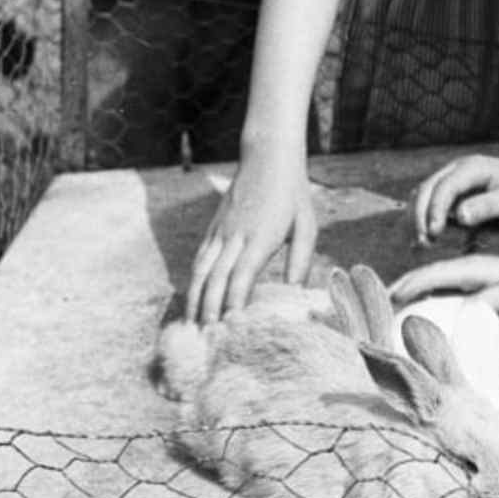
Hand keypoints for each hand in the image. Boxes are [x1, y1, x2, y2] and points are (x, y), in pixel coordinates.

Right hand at [187, 148, 318, 321]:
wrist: (268, 157)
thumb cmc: (293, 195)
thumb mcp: (306, 226)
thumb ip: (301, 260)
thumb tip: (296, 293)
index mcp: (260, 237)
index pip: (241, 276)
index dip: (233, 302)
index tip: (229, 328)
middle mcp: (234, 236)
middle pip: (215, 278)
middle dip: (208, 310)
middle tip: (205, 339)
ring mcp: (220, 231)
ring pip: (201, 270)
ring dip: (194, 300)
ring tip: (192, 327)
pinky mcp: (213, 228)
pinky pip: (199, 259)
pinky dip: (193, 282)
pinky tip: (192, 300)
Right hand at [389, 253, 498, 316]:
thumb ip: (486, 302)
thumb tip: (462, 312)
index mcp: (469, 268)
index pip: (434, 275)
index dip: (412, 285)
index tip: (393, 296)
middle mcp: (462, 267)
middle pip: (424, 273)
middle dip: (401, 285)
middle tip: (379, 300)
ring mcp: (463, 271)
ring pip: (428, 277)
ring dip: (407, 286)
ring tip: (386, 300)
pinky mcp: (465, 278)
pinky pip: (437, 283)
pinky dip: (420, 289)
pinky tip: (412, 300)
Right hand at [411, 152, 498, 244]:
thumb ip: (488, 206)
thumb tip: (461, 216)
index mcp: (472, 168)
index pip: (445, 186)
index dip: (436, 209)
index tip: (434, 232)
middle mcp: (455, 169)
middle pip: (426, 189)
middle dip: (420, 216)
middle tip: (422, 242)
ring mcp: (448, 177)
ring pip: (421, 194)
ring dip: (417, 218)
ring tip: (420, 243)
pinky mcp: (446, 188)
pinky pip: (426, 201)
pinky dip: (422, 218)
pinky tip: (424, 237)